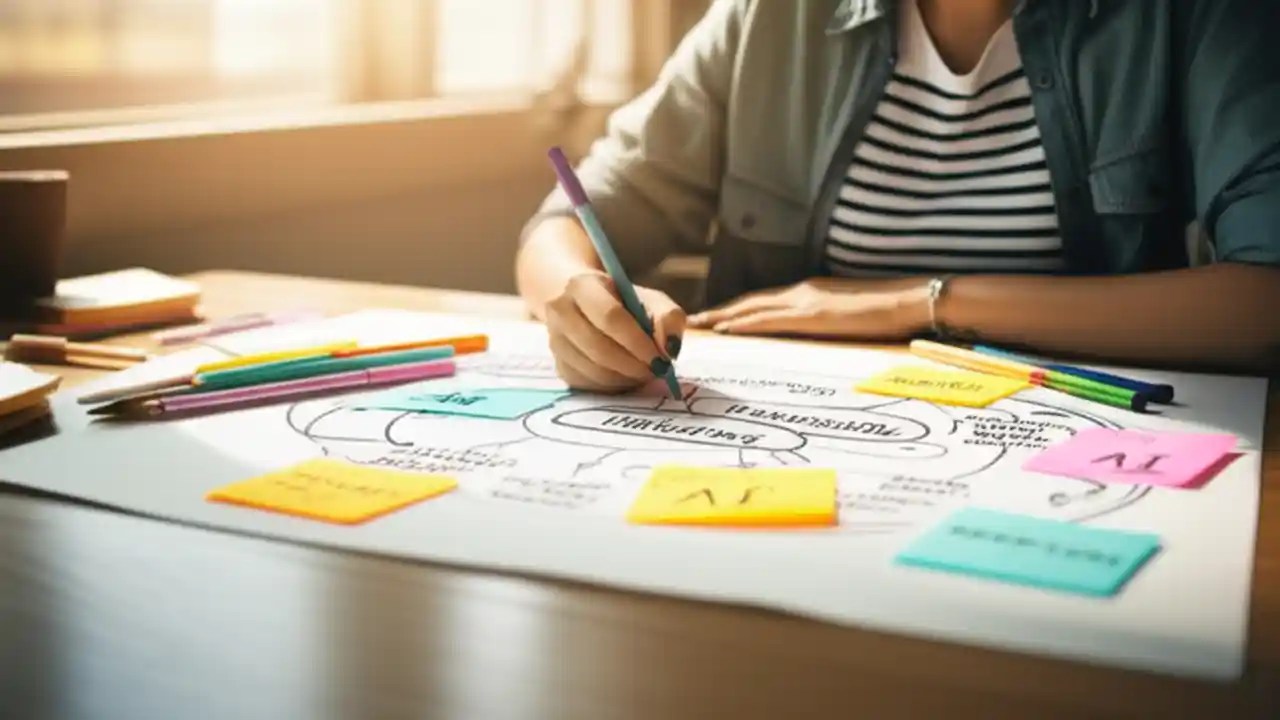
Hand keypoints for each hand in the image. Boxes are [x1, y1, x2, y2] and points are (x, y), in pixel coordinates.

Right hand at [544, 271, 685, 391]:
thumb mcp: (652, 301)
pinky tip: (626, 375)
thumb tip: (668, 349)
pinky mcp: (559, 365)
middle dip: (633, 365)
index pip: (610, 317)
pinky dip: (613, 386)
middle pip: (599, 347)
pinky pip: (588, 384)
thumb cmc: (624, 303)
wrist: (584, 306)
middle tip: (656, 370)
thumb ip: (669, 318)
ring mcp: (555, 340)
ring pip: (593, 370)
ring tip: (644, 371)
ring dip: (625, 377)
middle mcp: (560, 311)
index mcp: (582, 286)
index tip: (660, 358)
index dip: (637, 342)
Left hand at [687, 277, 931, 338]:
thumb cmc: (888, 310)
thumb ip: (826, 319)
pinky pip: (770, 321)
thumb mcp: (848, 313)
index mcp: (810, 292)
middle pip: (750, 302)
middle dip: (720, 312)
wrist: (913, 299)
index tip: (713, 317)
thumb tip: (812, 332)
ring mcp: (806, 301)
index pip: (763, 301)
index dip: (737, 309)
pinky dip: (745, 324)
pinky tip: (726, 329)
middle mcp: (802, 292)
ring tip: (698, 325)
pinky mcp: (813, 315)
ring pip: (753, 309)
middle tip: (693, 321)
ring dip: (723, 316)